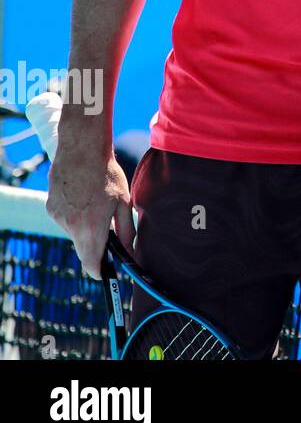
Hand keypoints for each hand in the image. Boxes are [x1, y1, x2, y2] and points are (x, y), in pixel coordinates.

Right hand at [45, 148, 133, 279]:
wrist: (81, 150)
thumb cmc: (107, 175)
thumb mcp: (124, 202)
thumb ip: (126, 230)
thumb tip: (128, 250)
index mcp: (91, 228)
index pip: (91, 264)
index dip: (99, 270)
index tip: (105, 272)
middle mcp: (70, 227)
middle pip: (82, 249)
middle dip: (94, 245)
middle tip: (106, 229)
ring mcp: (57, 217)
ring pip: (73, 233)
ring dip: (83, 226)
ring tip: (94, 203)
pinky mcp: (50, 208)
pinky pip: (64, 220)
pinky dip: (73, 214)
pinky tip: (82, 196)